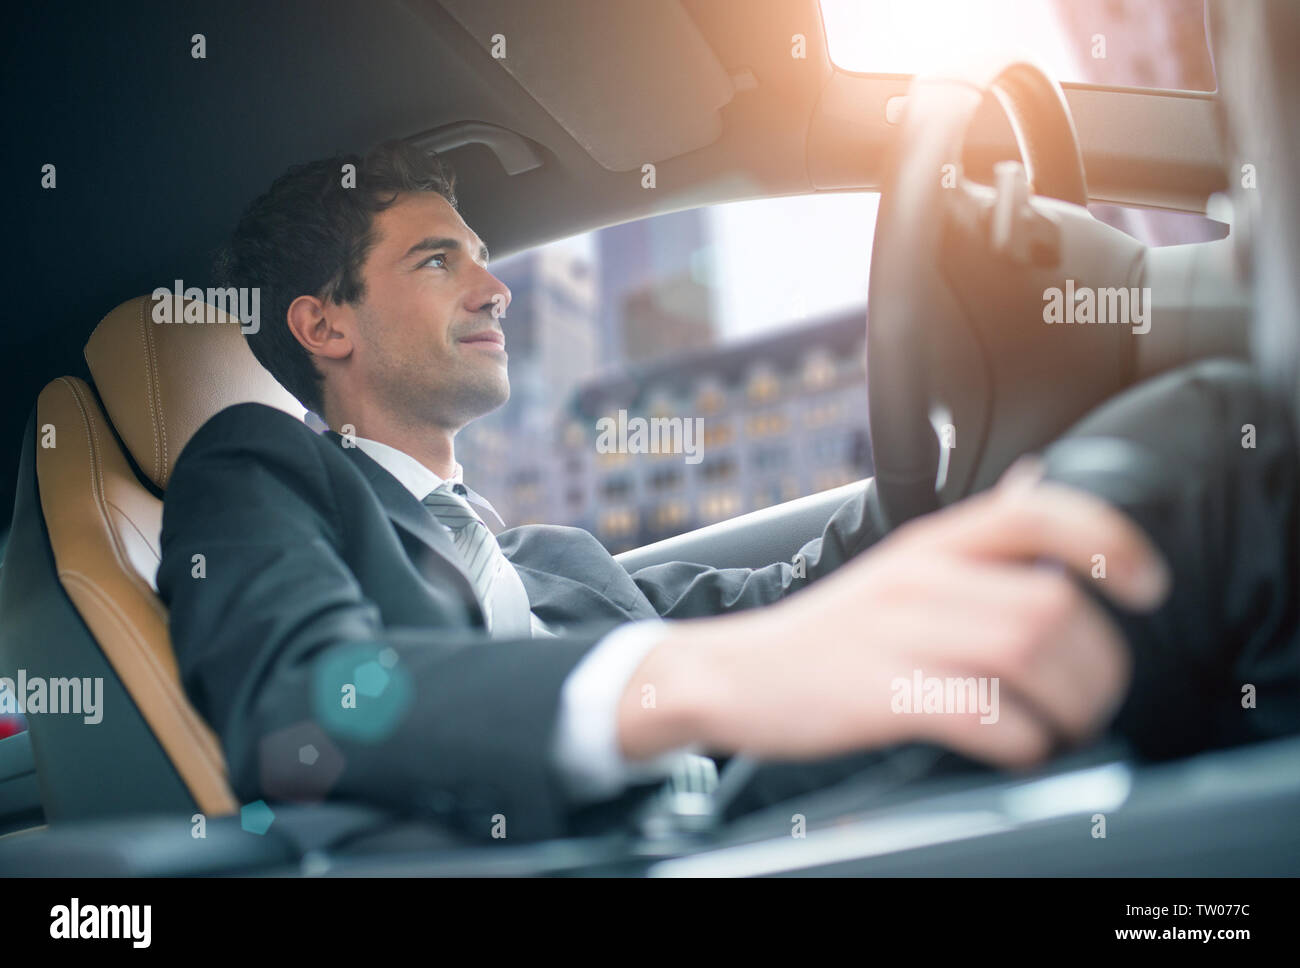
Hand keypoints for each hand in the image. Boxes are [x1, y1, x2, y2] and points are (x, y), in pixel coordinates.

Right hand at [638, 461, 1169, 769]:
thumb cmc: (829, 632)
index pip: (1037, 513)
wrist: (736, 674)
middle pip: (1050, 601)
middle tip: (1096, 692)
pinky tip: (1018, 745)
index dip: (1108, 541)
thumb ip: (973, 535)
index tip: (1144, 583)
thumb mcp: (900, 567)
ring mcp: (899, 636)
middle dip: (1097, 659)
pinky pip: (983, 714)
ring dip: (1069, 702)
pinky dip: (1021, 739)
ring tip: (1065, 724)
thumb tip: (1035, 480)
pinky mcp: (882, 694)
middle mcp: (920, 579)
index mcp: (931, 545)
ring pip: (1027, 652)